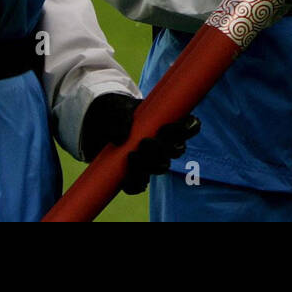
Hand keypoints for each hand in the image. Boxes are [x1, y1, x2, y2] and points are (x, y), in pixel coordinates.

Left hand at [79, 92, 200, 194]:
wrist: (101, 125)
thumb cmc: (116, 111)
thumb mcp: (116, 107)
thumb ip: (119, 116)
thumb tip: (122, 137)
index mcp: (169, 122)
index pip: (190, 126)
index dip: (185, 129)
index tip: (164, 127)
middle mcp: (166, 143)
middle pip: (177, 150)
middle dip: (163, 149)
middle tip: (144, 142)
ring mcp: (153, 160)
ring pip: (162, 167)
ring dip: (150, 164)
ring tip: (132, 156)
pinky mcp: (137, 174)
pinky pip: (141, 184)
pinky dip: (135, 182)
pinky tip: (126, 176)